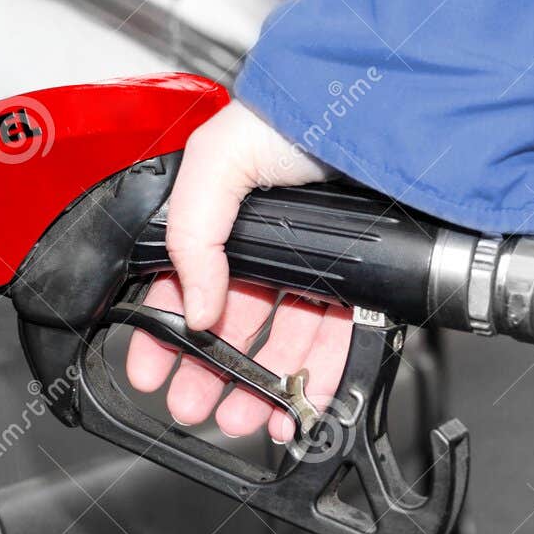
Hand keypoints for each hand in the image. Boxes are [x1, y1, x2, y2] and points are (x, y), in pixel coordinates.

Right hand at [123, 100, 350, 440]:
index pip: (184, 284)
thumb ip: (191, 233)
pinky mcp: (363, 284)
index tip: (147, 370)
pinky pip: (336, 341)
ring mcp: (319, 266)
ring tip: (239, 419)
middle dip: (208, 373)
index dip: (163, 329)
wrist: (386, 113)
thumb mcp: (218, 159)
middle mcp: (273, 243)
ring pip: (283, 341)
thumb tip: (191, 307)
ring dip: (258, 388)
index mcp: (227, 215)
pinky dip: (314, 379)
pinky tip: (294, 405)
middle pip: (234, 323)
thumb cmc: (302, 114)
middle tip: (191, 407)